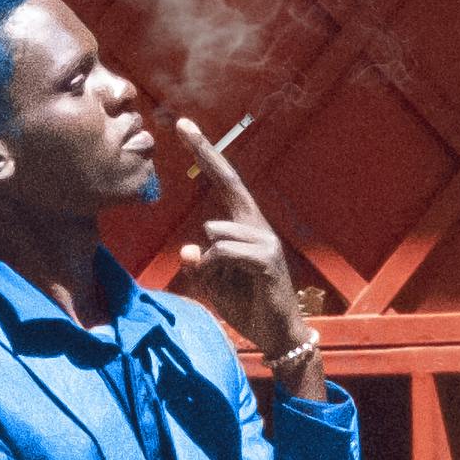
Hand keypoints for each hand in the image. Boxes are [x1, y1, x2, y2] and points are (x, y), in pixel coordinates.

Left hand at [170, 120, 321, 393]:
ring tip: (226, 284)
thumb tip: (188, 249)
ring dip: (208, 264)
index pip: (225, 183)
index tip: (186, 128)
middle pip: (229, 182)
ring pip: (214, 233)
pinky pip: (223, 252)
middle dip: (204, 152)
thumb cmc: (247, 307)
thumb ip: (199, 267)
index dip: (206, 156)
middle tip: (181, 123)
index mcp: (245, 227)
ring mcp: (265, 239)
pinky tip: (230, 286)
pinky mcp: (266, 258)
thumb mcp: (213, 285)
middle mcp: (257, 225)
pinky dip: (215, 270)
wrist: (278, 336)